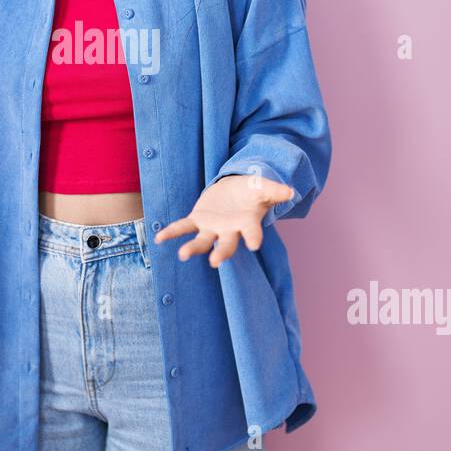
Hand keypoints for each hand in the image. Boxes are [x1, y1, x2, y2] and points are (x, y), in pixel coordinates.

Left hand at [154, 174, 293, 267]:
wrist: (234, 189)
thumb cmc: (252, 192)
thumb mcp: (263, 187)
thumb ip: (274, 190)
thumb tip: (291, 192)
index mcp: (248, 224)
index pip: (252, 233)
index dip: (253, 237)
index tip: (254, 245)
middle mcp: (229, 231)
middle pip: (226, 245)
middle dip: (222, 253)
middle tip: (215, 263)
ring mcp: (212, 228)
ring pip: (202, 241)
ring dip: (193, 248)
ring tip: (182, 255)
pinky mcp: (197, 220)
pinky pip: (183, 227)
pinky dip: (171, 232)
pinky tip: (159, 239)